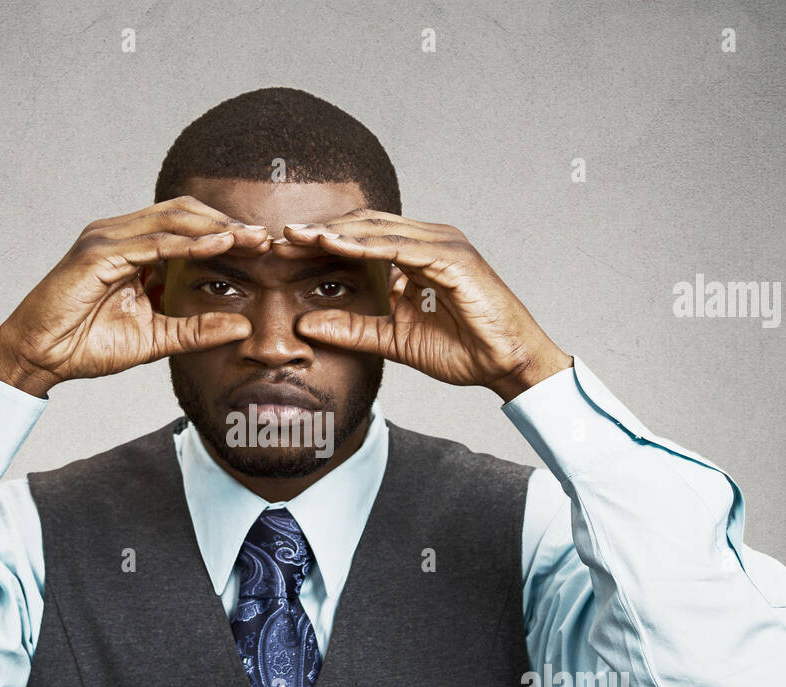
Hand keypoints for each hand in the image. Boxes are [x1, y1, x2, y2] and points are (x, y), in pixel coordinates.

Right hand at [0, 196, 272, 396]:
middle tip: (266, 238)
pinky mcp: (97, 254)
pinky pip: (152, 242)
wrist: (38, 356)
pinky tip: (218, 247)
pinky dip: (188, 243)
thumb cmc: (86, 344)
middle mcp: (119, 234)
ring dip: (216, 227)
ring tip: (251, 239)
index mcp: (132, 247)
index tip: (264, 247)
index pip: (188, 227)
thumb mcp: (155, 339)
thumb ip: (196, 330)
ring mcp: (107, 239)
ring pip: (172, 220)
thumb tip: (243, 327)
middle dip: (228, 223)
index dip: (227, 233)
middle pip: (185, 213)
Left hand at [277, 209, 572, 400]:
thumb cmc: (463, 349)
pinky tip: (333, 247)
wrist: (508, 364)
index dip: (321, 240)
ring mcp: (442, 244)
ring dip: (334, 232)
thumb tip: (306, 325)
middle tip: (277, 238)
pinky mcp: (453, 258)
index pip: (360, 236)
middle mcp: (429, 239)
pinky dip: (364, 245)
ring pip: (377, 229)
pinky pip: (400, 247)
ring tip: (296, 236)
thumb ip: (353, 329)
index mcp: (416, 253)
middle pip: (363, 225)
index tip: (282, 249)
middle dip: (319, 230)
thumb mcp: (394, 340)